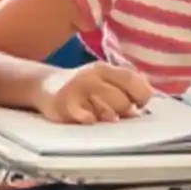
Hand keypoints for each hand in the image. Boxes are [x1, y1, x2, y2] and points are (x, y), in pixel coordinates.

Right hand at [33, 62, 155, 123]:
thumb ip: (126, 84)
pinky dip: (90, 121)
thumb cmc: (81, 87)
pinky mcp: (64, 105)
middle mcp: (91, 76)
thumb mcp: (102, 78)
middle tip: (109, 109)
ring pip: (108, 114)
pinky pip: (88, 119)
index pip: (134, 81)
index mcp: (104, 68)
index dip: (142, 96)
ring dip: (104, 118)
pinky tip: (85, 118)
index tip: (138, 104)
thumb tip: (147, 98)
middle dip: (121, 112)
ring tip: (94, 113)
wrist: (43, 86)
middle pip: (123, 102)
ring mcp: (77, 90)